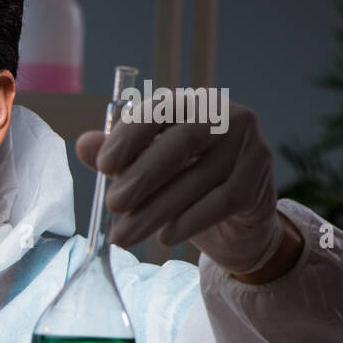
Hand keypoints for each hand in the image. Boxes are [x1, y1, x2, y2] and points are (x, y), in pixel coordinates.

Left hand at [74, 99, 282, 273]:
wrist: (234, 223)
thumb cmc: (183, 185)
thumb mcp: (147, 169)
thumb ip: (119, 155)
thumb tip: (83, 144)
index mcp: (193, 104)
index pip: (162, 108)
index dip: (131, 135)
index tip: (103, 166)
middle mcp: (227, 117)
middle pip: (183, 141)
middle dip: (143, 175)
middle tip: (113, 205)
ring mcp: (250, 148)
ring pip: (198, 178)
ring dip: (156, 211)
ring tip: (124, 236)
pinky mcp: (259, 183)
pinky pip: (221, 202)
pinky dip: (189, 221)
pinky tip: (164, 238)